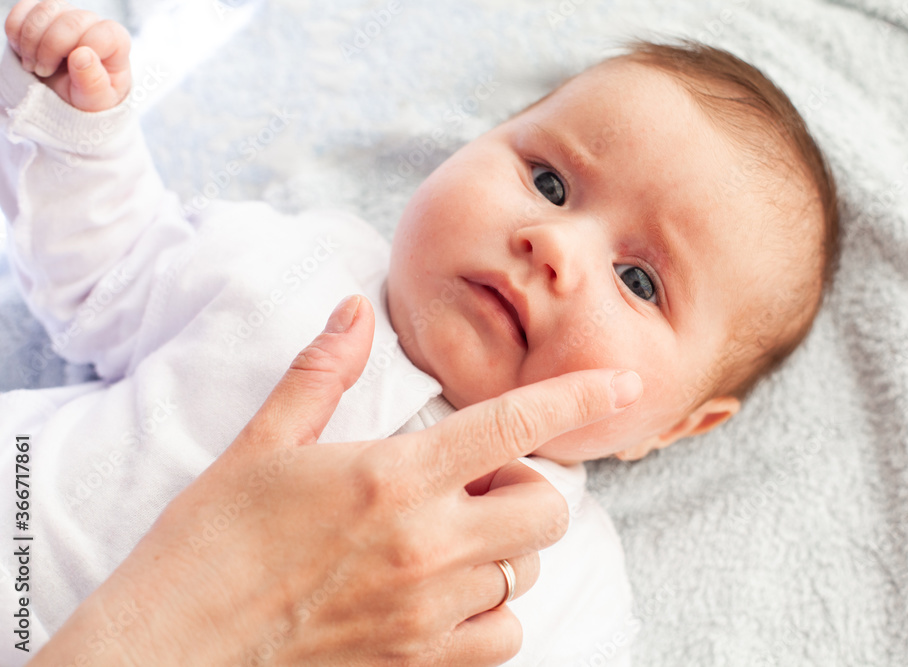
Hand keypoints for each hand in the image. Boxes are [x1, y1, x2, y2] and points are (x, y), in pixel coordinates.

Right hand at [4, 0, 130, 111]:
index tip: (65, 72)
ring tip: (32, 64)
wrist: (67, 95)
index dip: (81, 52)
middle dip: (49, 48)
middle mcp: (93, 23)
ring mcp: (68, 14)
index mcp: (116, 43)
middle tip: (41, 71)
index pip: (104, 33)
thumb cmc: (88, 97)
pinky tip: (22, 51)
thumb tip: (82, 55)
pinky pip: (24, 8)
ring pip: (46, 9)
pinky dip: (16, 30)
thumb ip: (93, 83)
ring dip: (30, 39)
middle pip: (70, 20)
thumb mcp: (95, 101)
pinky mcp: (44, 13)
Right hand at [30, 295, 641, 665]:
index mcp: (393, 476)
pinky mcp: (419, 662)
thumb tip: (354, 309)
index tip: (624, 382)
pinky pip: (505, 636)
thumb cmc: (209, 542)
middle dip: (525, 487)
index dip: (579, 396)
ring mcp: (429, 612)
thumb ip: (322, 373)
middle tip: (471, 484)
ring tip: (446, 542)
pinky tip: (444, 596)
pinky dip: (492, 612)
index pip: (513, 424)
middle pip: (545, 507)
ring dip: (504, 550)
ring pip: (527, 572)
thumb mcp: (262, 444)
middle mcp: (427, 544)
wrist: (170, 648)